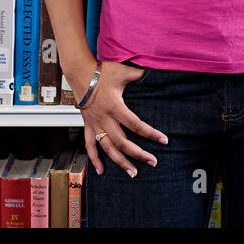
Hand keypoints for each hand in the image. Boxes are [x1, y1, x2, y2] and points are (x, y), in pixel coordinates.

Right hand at [75, 61, 168, 176]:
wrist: (79, 72)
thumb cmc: (101, 71)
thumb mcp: (123, 71)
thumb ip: (139, 74)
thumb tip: (154, 72)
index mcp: (115, 106)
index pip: (136, 124)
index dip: (150, 133)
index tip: (163, 140)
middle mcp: (104, 119)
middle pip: (122, 142)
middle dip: (138, 154)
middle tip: (153, 162)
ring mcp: (95, 124)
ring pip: (108, 148)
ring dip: (120, 162)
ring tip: (132, 173)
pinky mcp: (88, 125)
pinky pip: (89, 146)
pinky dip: (94, 159)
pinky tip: (101, 171)